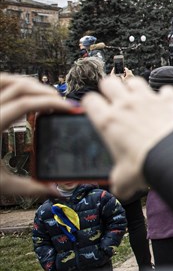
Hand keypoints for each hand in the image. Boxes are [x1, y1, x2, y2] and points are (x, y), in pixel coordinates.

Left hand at [0, 74, 67, 198]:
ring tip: (45, 95)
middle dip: (46, 91)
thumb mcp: (1, 185)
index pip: (26, 104)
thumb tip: (56, 191)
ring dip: (29, 84)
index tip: (69, 109)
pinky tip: (23, 93)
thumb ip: (31, 188)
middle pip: (20, 87)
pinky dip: (12, 83)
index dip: (51, 103)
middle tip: (62, 103)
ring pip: (7, 79)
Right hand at [80, 76, 172, 199]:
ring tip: (139, 100)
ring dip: (135, 88)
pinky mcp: (169, 100)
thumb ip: (118, 182)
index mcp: (107, 121)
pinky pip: (165, 89)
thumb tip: (120, 190)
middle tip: (115, 101)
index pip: (89, 100)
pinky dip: (165, 94)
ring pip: (135, 81)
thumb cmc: (146, 166)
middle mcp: (125, 105)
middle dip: (110, 89)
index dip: (91, 104)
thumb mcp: (124, 179)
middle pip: (109, 82)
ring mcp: (148, 99)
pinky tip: (166, 103)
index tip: (95, 110)